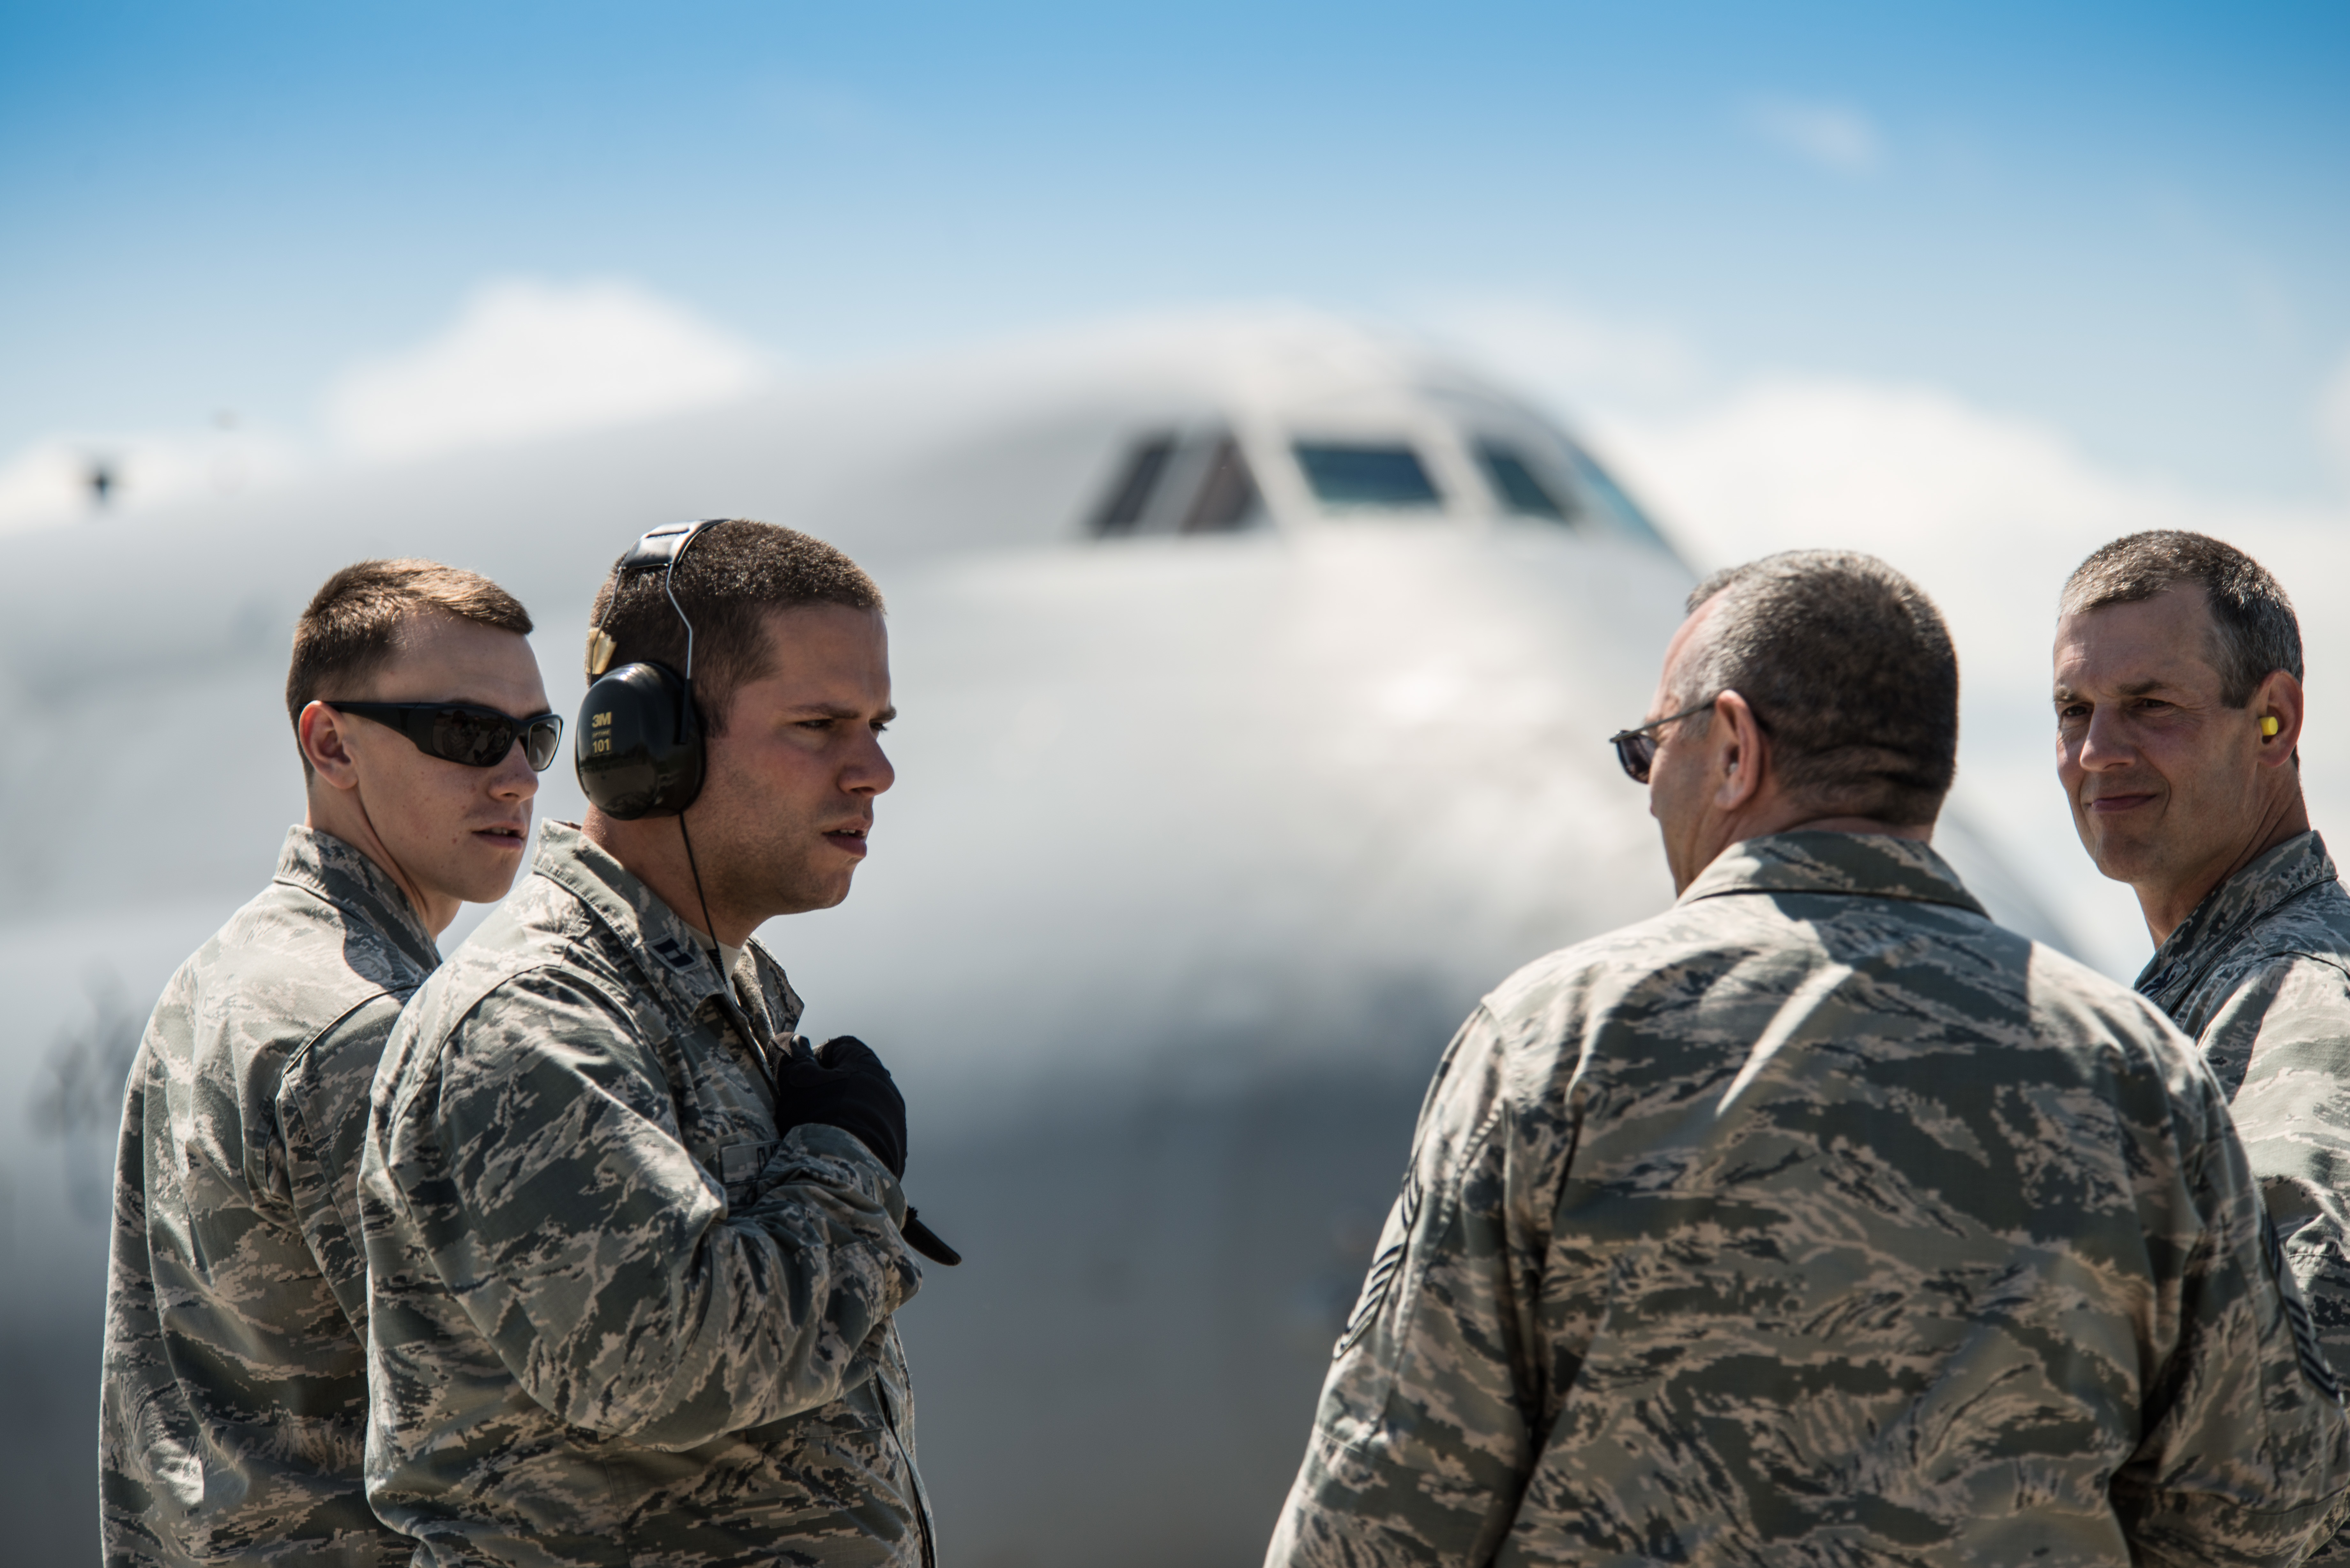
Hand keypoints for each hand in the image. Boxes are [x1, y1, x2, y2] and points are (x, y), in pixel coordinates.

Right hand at [774, 1035, 906, 1179]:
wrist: (847, 1172)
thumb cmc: (820, 1118)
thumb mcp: (798, 1082)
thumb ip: (791, 1057)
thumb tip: (789, 1039)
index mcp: (869, 1066)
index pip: (840, 1046)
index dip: (815, 1057)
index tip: (800, 1077)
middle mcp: (889, 1090)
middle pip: (853, 1078)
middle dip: (828, 1087)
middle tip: (806, 1106)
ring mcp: (895, 1122)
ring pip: (862, 1108)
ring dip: (842, 1114)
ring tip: (819, 1132)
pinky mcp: (895, 1151)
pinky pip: (870, 1136)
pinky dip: (853, 1138)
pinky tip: (835, 1151)